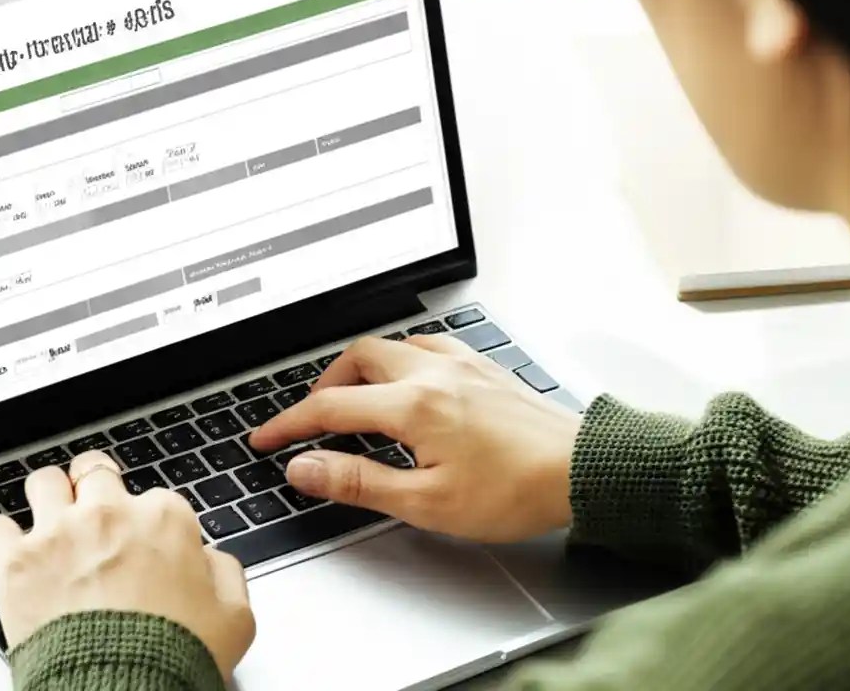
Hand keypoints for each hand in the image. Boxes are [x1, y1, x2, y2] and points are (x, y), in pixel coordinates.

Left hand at [0, 451, 254, 676]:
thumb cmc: (176, 657)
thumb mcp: (236, 618)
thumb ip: (226, 573)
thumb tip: (210, 559)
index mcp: (164, 519)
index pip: (156, 498)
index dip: (151, 524)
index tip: (146, 547)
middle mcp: (108, 514)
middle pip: (95, 471)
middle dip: (96, 489)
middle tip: (95, 514)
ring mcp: (58, 534)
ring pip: (43, 483)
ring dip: (48, 499)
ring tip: (51, 521)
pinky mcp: (16, 563)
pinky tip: (10, 551)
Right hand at [251, 335, 579, 542]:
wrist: (584, 469)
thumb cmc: (515, 490)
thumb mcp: (427, 502)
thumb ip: (359, 482)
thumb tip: (305, 468)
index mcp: (412, 407)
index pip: (329, 408)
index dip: (288, 424)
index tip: (265, 437)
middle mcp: (431, 375)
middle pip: (355, 360)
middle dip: (323, 386)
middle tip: (310, 418)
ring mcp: (460, 365)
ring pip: (391, 346)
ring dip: (362, 368)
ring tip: (354, 399)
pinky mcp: (482, 368)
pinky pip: (428, 346)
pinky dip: (402, 360)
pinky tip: (409, 380)